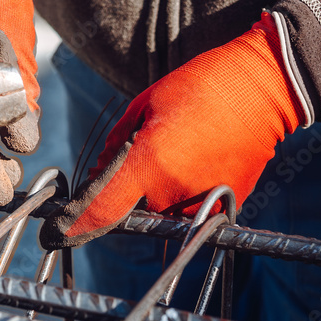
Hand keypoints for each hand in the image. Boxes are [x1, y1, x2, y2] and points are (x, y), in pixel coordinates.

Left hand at [40, 13, 305, 248]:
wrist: (266, 88)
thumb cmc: (202, 86)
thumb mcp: (144, 105)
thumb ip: (116, 147)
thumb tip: (97, 175)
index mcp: (148, 164)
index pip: (100, 209)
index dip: (73, 225)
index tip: (55, 234)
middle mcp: (173, 193)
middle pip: (132, 207)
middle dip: (129, 185)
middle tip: (150, 145)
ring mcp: (201, 204)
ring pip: (160, 210)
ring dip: (159, 189)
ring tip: (182, 146)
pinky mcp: (225, 208)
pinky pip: (189, 209)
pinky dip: (186, 190)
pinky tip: (199, 156)